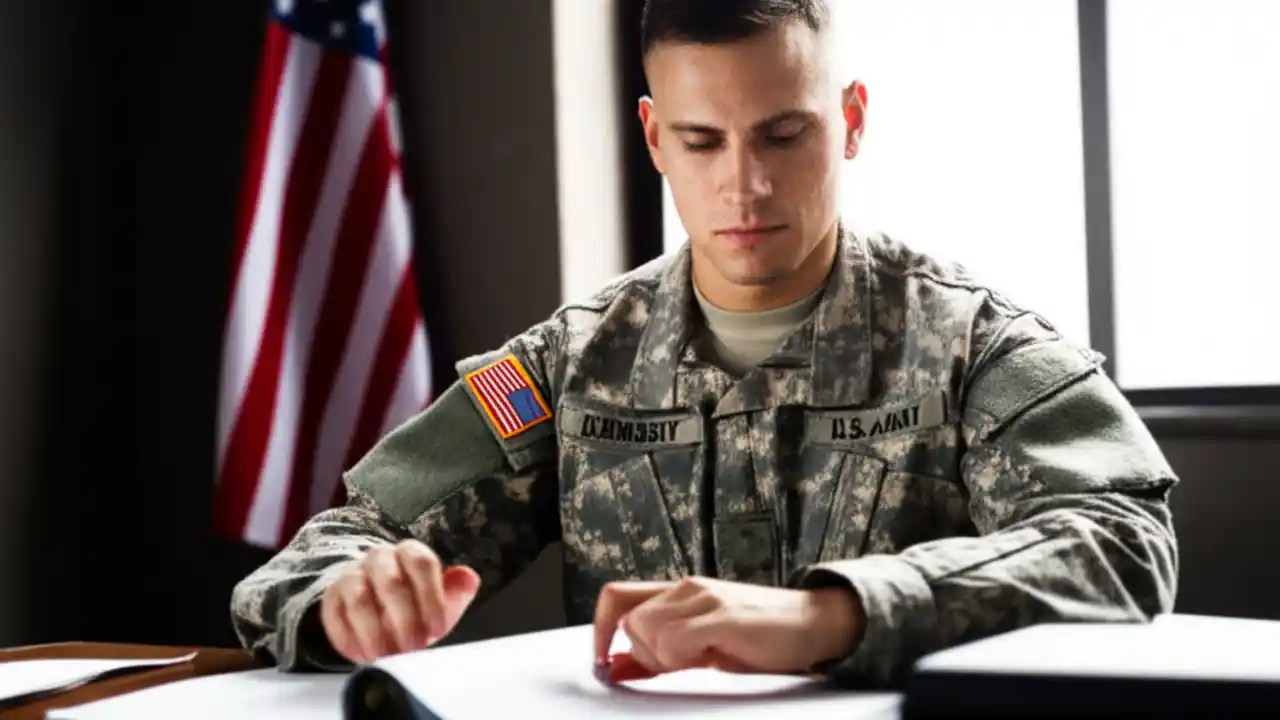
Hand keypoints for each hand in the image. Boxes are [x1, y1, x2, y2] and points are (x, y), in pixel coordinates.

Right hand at [320, 539, 480, 662]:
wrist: (375, 604)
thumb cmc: (413, 603)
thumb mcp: (438, 599)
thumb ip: (456, 591)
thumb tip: (468, 578)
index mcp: (410, 553)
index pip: (422, 563)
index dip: (431, 597)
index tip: (438, 629)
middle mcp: (380, 558)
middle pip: (391, 582)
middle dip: (404, 619)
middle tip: (413, 647)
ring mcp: (352, 574)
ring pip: (360, 599)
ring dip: (374, 632)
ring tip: (385, 656)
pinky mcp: (331, 596)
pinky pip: (334, 615)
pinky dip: (348, 639)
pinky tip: (361, 656)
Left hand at [592, 577, 863, 679]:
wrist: (814, 624)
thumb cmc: (762, 636)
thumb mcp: (704, 644)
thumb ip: (663, 651)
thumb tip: (617, 667)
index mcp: (680, 592)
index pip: (616, 597)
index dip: (599, 630)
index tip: (604, 661)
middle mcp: (687, 588)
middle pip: (629, 621)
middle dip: (644, 653)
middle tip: (682, 664)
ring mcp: (705, 598)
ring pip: (646, 629)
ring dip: (664, 657)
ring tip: (702, 659)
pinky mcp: (723, 615)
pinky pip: (674, 639)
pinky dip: (681, 657)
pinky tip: (709, 657)